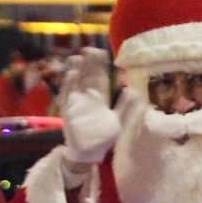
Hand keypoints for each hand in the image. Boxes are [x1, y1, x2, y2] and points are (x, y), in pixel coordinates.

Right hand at [58, 49, 119, 164]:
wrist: (89, 153)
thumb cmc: (103, 137)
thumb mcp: (119, 121)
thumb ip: (125, 107)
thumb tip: (133, 90)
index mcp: (100, 98)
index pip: (100, 77)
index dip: (100, 65)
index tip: (102, 53)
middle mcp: (87, 97)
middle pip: (87, 76)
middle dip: (87, 63)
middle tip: (89, 50)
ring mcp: (76, 102)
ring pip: (75, 81)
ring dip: (76, 70)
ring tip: (78, 58)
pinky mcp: (68, 110)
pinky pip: (68, 94)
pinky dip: (69, 84)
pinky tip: (72, 74)